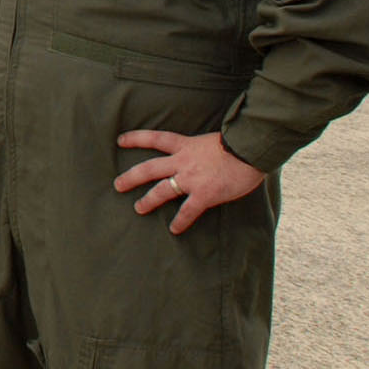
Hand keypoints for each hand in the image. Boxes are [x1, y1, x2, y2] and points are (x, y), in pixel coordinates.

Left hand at [114, 130, 264, 234]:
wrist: (250, 149)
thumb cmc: (238, 142)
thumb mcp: (212, 139)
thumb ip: (201, 149)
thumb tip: (205, 154)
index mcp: (185, 145)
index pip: (155, 139)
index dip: (136, 139)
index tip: (120, 140)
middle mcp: (183, 161)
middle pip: (149, 168)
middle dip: (131, 177)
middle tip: (117, 185)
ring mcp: (191, 179)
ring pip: (162, 190)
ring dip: (148, 200)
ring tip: (138, 208)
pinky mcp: (204, 194)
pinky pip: (187, 211)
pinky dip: (180, 221)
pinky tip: (174, 229)